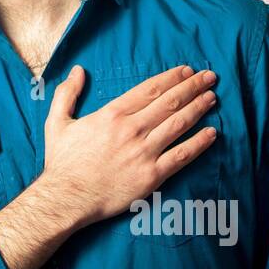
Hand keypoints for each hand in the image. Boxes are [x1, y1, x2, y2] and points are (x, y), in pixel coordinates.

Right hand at [41, 63, 218, 226]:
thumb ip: (67, 93)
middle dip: (192, 87)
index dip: (172, 78)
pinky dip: (199, 143)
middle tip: (209, 77)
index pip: (150, 89)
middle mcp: (132, 129)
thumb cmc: (62, 162)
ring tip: (212, 98)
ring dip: (198, 108)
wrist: (66, 198)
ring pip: (179, 124)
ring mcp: (143, 152)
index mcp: (112, 114)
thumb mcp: (56, 122)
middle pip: (169, 102)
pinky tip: (212, 134)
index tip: (186, 71)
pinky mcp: (152, 176)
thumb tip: (78, 70)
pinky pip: (181, 156)